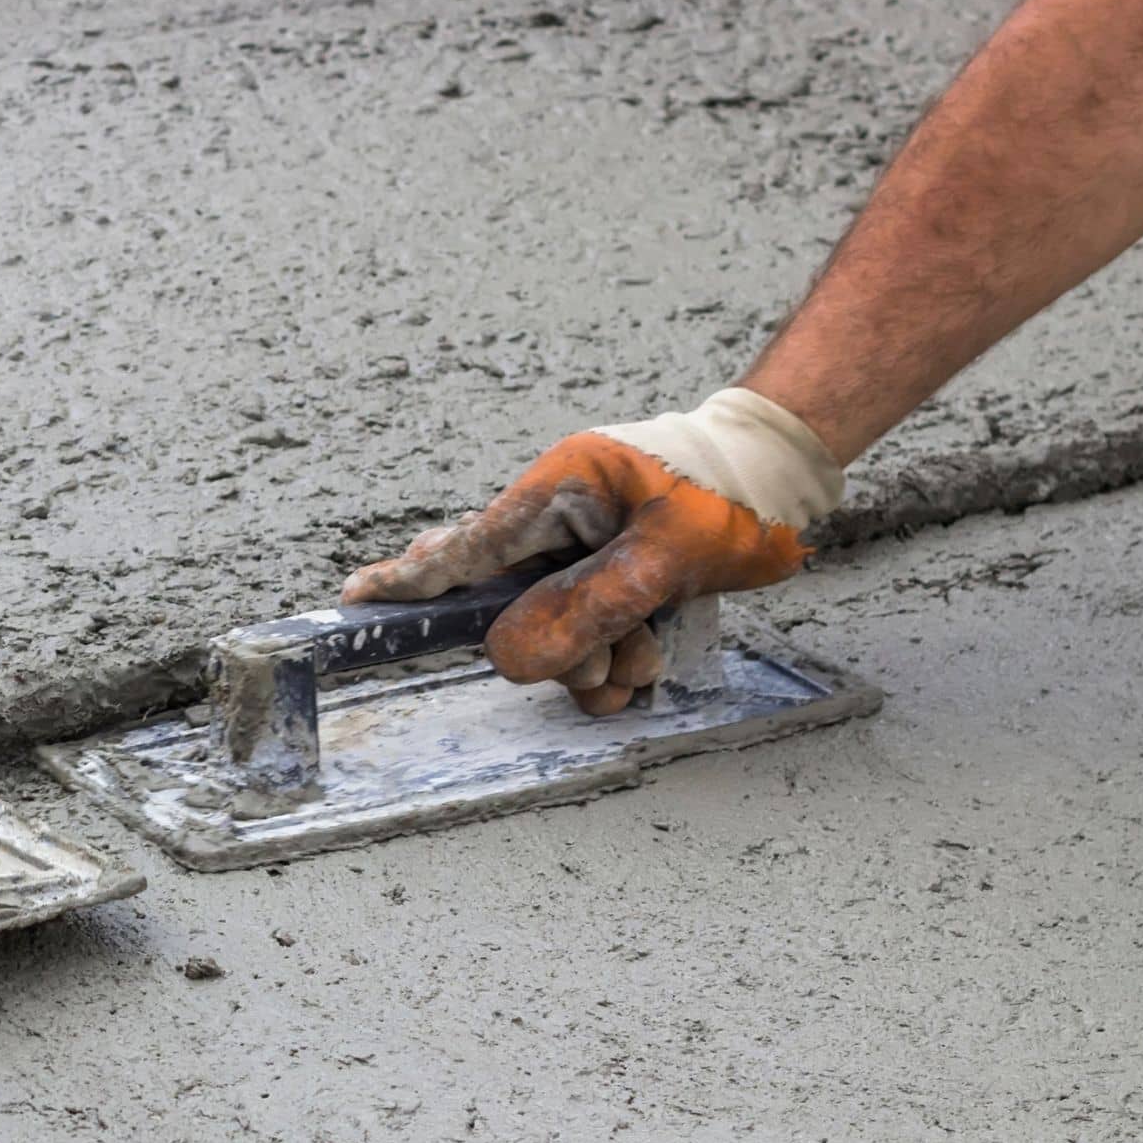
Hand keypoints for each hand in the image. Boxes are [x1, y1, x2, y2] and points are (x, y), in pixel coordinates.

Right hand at [341, 390, 840, 715]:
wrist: (788, 479)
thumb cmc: (735, 492)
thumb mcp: (668, 555)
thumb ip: (589, 607)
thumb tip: (511, 654)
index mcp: (559, 491)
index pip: (468, 548)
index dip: (412, 581)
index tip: (354, 600)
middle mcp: (557, 524)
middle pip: (508, 609)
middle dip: (556, 647)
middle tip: (610, 657)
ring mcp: (580, 556)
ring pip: (550, 636)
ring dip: (597, 662)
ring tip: (650, 650)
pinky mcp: (606, 582)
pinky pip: (585, 642)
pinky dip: (614, 663)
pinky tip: (651, 656)